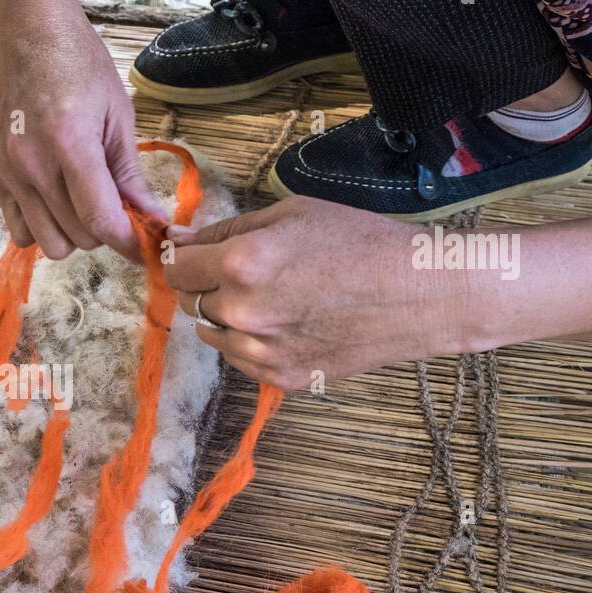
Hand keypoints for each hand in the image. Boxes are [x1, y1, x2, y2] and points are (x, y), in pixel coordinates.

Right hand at [0, 0, 160, 259]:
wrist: (27, 33)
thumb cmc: (78, 63)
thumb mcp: (117, 113)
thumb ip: (130, 173)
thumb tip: (153, 220)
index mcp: (70, 144)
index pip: (100, 220)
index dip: (129, 243)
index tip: (146, 246)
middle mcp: (33, 165)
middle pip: (78, 237)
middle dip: (105, 232)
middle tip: (118, 206)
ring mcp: (10, 174)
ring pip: (49, 244)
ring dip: (74, 234)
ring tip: (85, 203)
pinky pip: (20, 232)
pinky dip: (43, 228)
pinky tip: (57, 202)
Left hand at [165, 197, 472, 388]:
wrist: (419, 294)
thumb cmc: (358, 242)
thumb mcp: (289, 214)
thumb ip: (224, 230)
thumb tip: (173, 238)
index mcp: (241, 264)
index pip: (175, 268)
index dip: (183, 259)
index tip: (196, 256)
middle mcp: (243, 313)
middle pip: (191, 301)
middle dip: (209, 285)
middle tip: (252, 273)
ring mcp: (260, 352)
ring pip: (212, 333)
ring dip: (227, 316)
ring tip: (274, 297)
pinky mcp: (280, 378)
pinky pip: (238, 359)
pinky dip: (249, 342)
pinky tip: (287, 322)